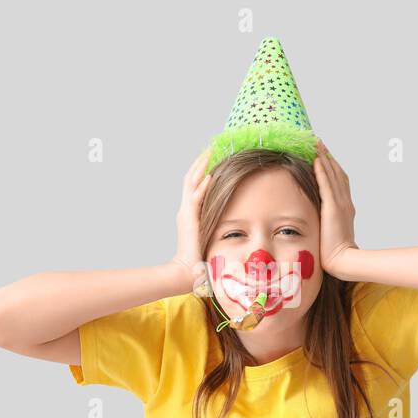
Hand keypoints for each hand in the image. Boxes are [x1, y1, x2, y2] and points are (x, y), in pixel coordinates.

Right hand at [170, 148, 214, 286]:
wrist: (186, 272)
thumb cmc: (199, 258)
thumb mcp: (209, 236)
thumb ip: (215, 225)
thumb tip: (232, 221)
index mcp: (190, 213)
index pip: (195, 184)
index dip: (202, 169)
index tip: (212, 155)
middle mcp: (185, 210)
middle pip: (191, 178)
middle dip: (201, 161)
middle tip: (211, 146)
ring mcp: (186, 214)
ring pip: (191, 183)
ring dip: (201, 167)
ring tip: (210, 153)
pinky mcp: (189, 220)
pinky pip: (195, 199)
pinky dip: (202, 187)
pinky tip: (211, 176)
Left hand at [313, 139, 358, 278]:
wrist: (343, 260)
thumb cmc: (335, 251)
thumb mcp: (330, 231)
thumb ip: (326, 221)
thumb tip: (317, 218)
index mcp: (345, 206)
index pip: (339, 180)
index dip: (331, 165)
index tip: (322, 153)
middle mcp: (345, 201)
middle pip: (337, 173)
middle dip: (327, 156)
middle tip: (318, 141)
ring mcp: (340, 204)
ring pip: (332, 175)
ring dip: (324, 158)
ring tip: (316, 144)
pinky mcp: (333, 208)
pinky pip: (327, 185)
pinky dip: (322, 171)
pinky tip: (316, 160)